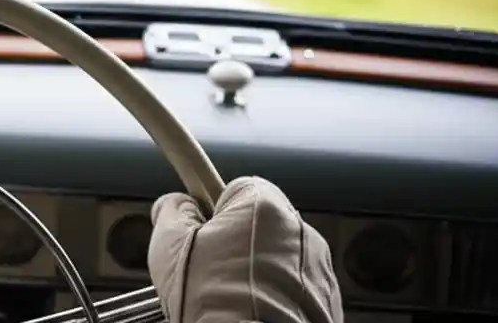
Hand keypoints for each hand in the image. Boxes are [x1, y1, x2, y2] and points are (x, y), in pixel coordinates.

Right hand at [148, 176, 342, 322]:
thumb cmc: (215, 303)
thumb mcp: (169, 247)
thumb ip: (171, 212)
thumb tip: (175, 205)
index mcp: (263, 206)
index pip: (235, 188)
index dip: (212, 210)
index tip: (198, 228)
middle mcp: (300, 231)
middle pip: (258, 225)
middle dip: (234, 243)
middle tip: (207, 270)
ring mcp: (319, 269)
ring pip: (277, 259)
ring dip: (256, 272)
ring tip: (229, 299)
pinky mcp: (328, 303)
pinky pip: (295, 290)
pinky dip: (277, 298)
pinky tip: (253, 314)